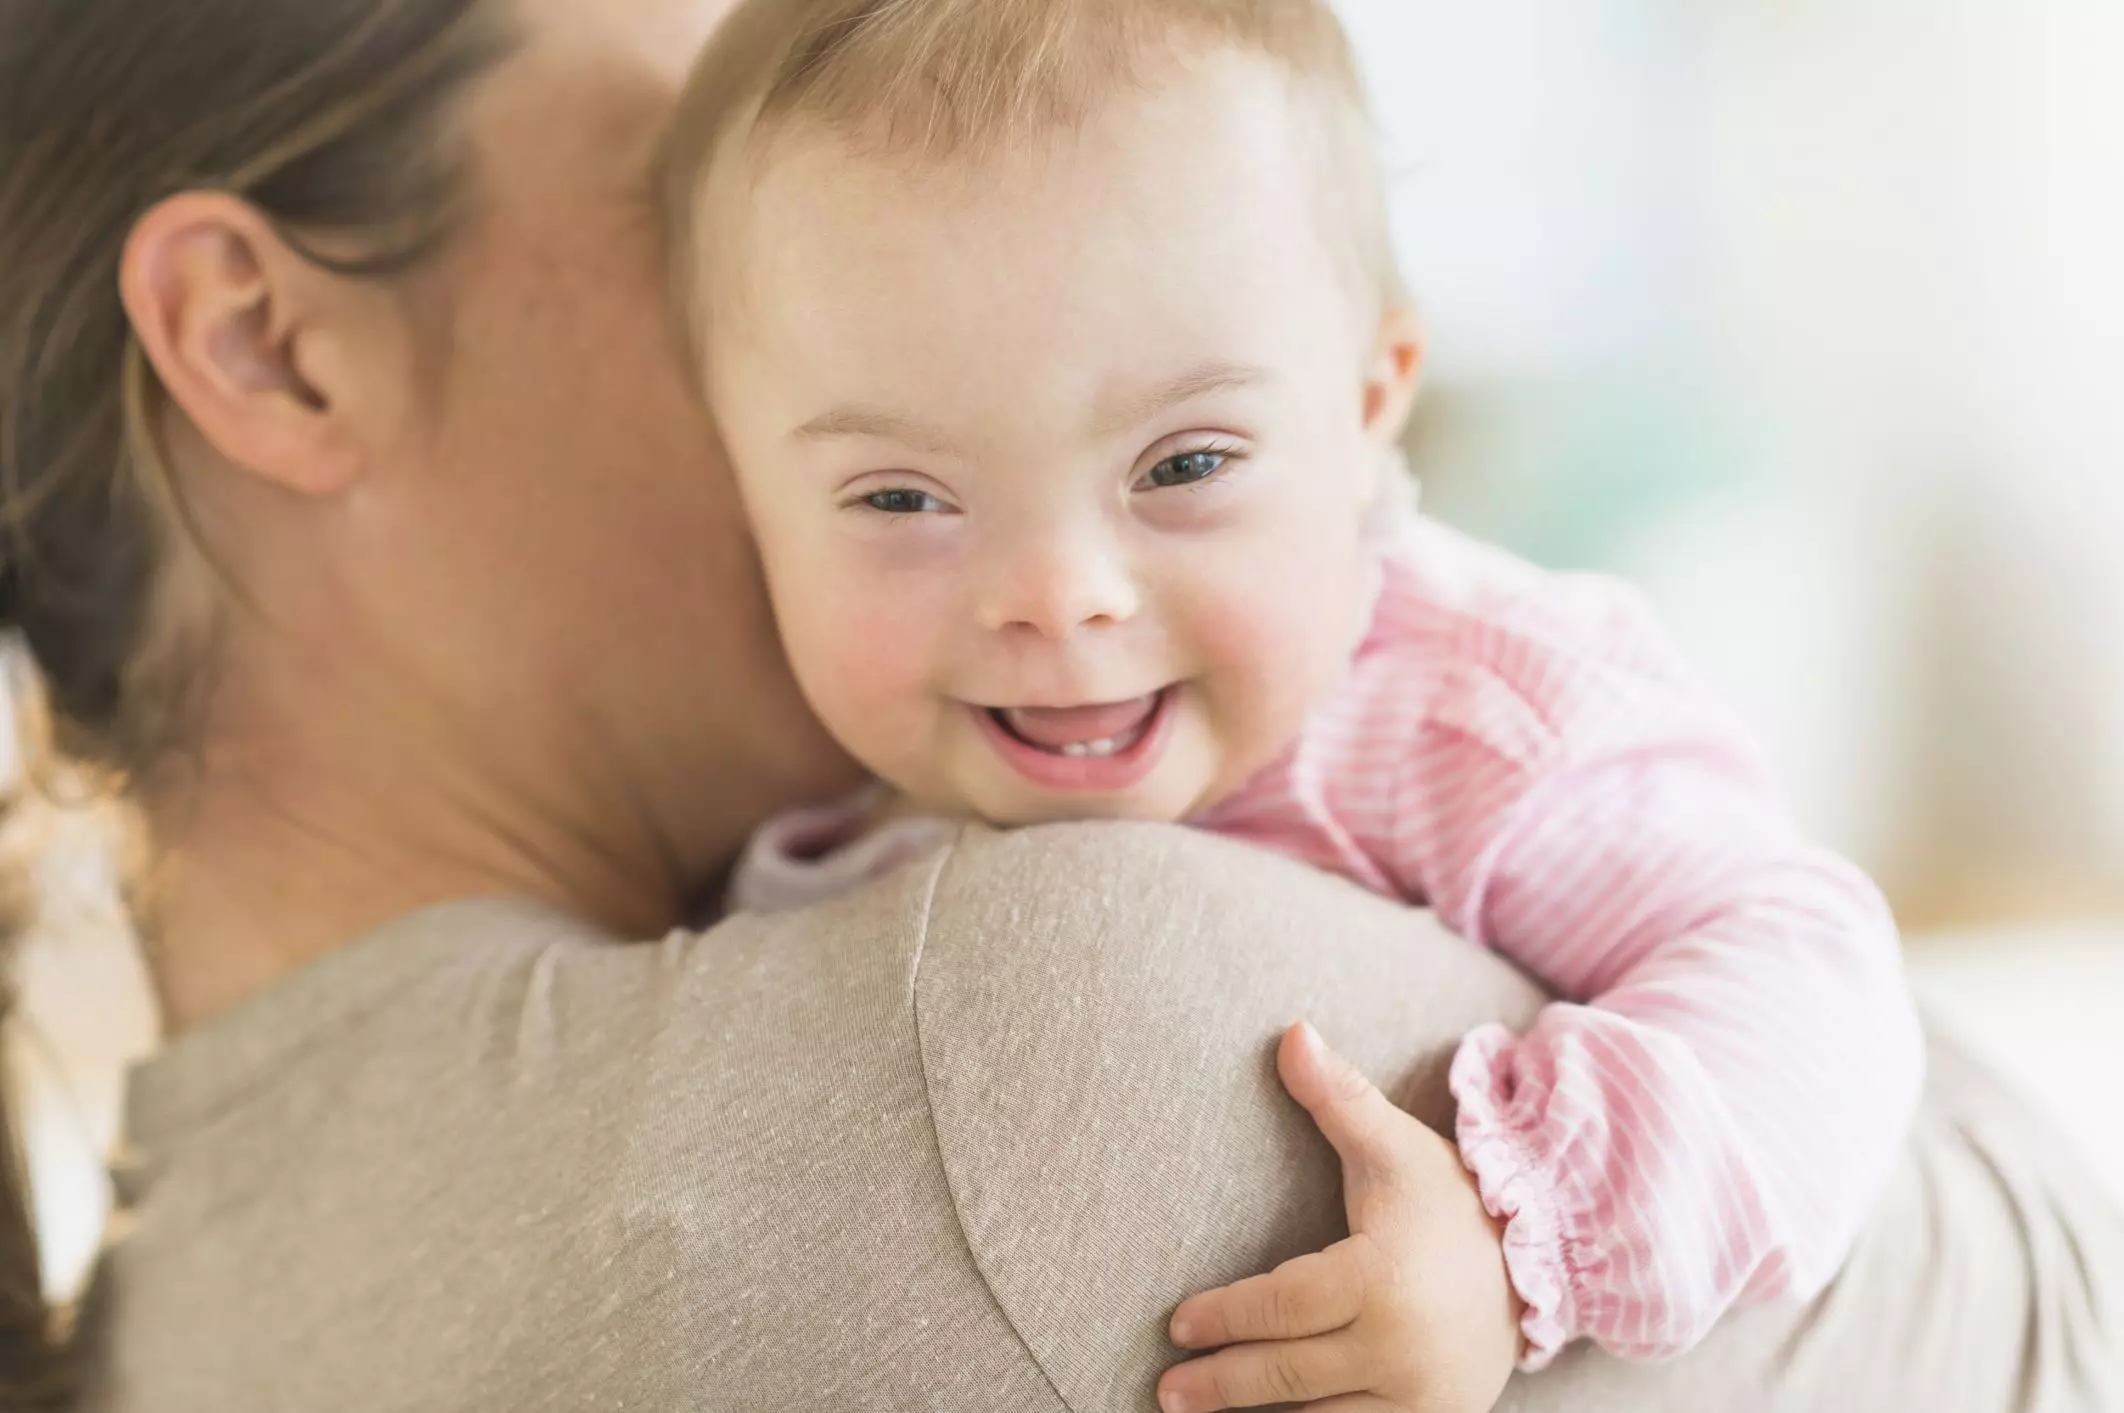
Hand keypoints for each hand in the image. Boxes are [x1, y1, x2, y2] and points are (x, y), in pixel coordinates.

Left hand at [1158, 1023, 1523, 1412]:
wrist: (1538, 1267)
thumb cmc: (1448, 1202)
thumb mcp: (1393, 1145)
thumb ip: (1337, 1095)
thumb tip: (1292, 1032)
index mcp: (1381, 1280)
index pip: (1282, 1307)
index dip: (1225, 1317)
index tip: (1177, 1324)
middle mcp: (1401, 1349)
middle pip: (1288, 1373)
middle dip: (1221, 1383)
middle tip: (1165, 1390)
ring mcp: (1420, 1397)